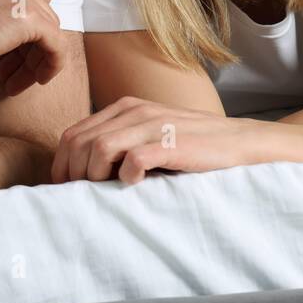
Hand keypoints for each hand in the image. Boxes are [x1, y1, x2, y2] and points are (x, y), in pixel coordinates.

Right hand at [0, 0, 67, 96]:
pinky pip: (56, 45)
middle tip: (12, 72)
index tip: (10, 55)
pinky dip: (51, 64)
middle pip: (44, 13)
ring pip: (51, 30)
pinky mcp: (29, 19)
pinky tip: (35, 81)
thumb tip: (8, 34)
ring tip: (15, 83)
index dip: (25, 29)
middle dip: (32, 45)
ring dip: (37, 59)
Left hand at [52, 96, 268, 183]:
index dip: (62, 164)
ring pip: (99, 148)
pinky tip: (135, 184)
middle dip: (72, 173)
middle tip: (81, 196)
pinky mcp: (171, 143)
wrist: (240, 142)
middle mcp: (134, 111)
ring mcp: (153, 125)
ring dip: (95, 175)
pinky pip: (132, 159)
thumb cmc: (193, 146)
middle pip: (79, 141)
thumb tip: (84, 173)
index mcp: (125, 107)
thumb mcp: (150, 135)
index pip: (74, 132)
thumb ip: (121, 143)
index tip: (66, 188)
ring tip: (107, 190)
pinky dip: (126, 176)